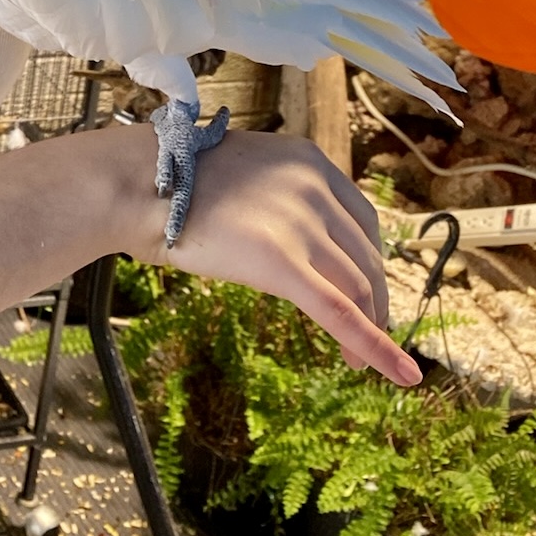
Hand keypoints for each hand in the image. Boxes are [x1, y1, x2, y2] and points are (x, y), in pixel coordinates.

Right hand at [122, 125, 418, 386]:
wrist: (137, 185)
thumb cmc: (173, 182)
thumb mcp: (244, 173)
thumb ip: (278, 198)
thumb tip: (292, 240)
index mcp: (309, 161)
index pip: (362, 221)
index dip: (370, 263)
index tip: (367, 291)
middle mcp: (314, 187)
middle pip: (365, 256)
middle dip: (373, 301)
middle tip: (368, 334)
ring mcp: (301, 224)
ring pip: (357, 286)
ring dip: (368, 327)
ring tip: (357, 360)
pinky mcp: (283, 263)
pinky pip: (341, 313)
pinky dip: (376, 348)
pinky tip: (399, 375)